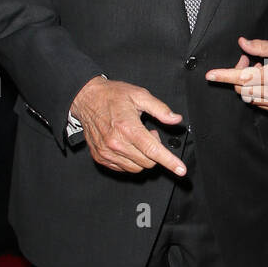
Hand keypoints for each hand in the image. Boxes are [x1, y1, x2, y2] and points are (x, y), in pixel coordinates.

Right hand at [70, 76, 184, 174]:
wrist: (87, 98)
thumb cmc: (112, 96)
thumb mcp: (139, 95)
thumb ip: (160, 109)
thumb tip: (175, 119)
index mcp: (128, 127)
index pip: (154, 150)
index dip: (170, 162)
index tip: (181, 170)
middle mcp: (116, 143)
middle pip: (147, 162)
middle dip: (154, 152)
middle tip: (149, 134)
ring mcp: (107, 152)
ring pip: (136, 168)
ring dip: (142, 157)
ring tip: (136, 139)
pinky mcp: (100, 157)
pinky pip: (123, 168)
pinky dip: (130, 161)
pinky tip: (127, 145)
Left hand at [206, 37, 267, 115]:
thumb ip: (258, 46)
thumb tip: (242, 42)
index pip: (242, 77)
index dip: (224, 75)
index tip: (210, 75)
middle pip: (243, 89)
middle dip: (238, 75)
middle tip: (248, 59)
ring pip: (249, 97)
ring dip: (248, 85)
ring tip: (262, 70)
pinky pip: (259, 103)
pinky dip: (257, 92)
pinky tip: (267, 80)